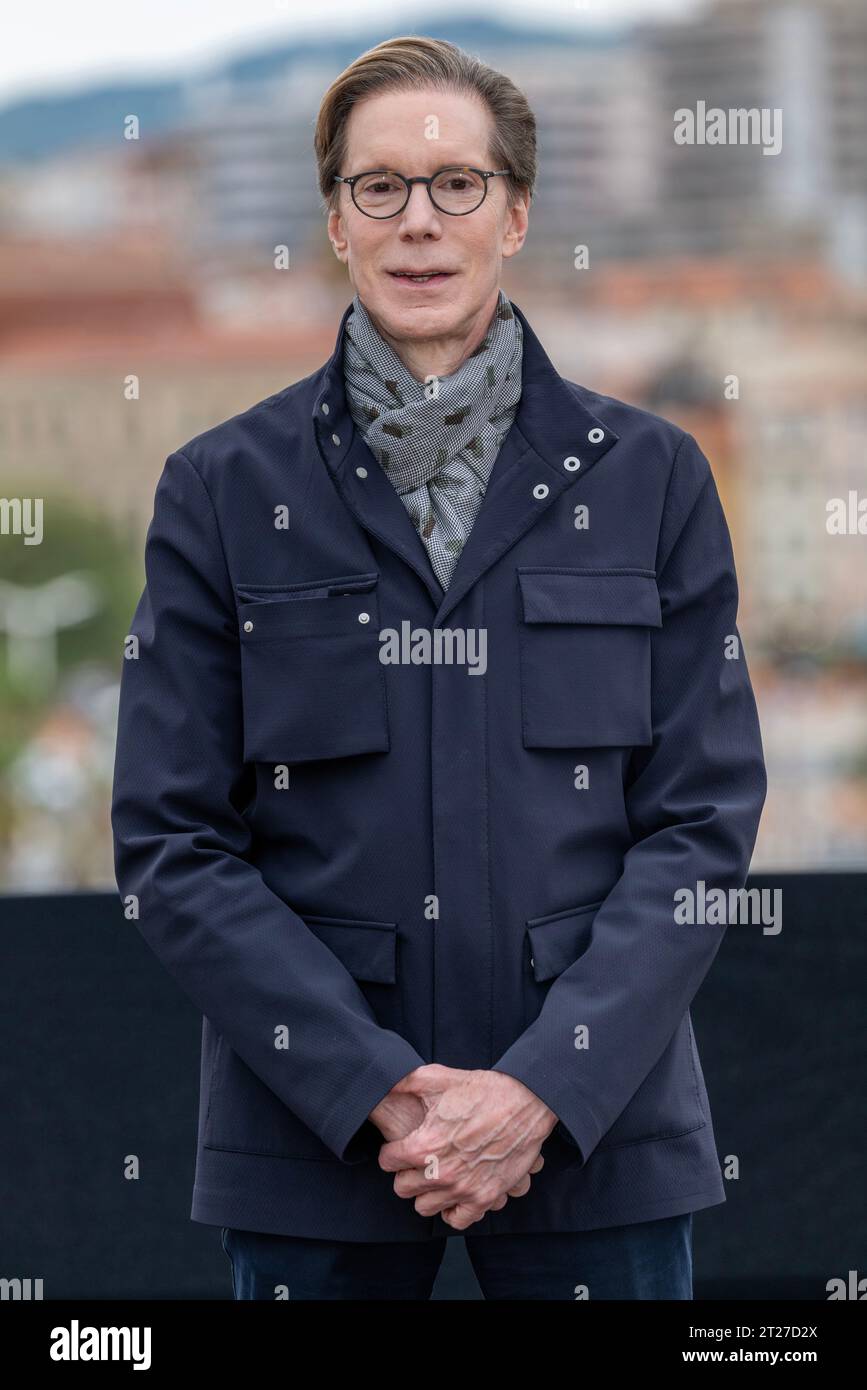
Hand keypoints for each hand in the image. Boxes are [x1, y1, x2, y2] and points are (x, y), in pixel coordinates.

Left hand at [377, 1065, 556, 1229]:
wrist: (525, 1101)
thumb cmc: (481, 1089)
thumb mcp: (438, 1077)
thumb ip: (404, 1081)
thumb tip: (382, 1083)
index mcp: (425, 1145)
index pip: (387, 1162)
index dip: (391, 1150)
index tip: (400, 1145)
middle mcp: (441, 1172)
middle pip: (402, 1189)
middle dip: (405, 1173)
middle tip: (416, 1160)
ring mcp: (464, 1188)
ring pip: (425, 1207)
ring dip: (426, 1192)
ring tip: (434, 1175)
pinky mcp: (486, 1197)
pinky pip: (457, 1220)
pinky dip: (452, 1210)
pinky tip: (453, 1193)